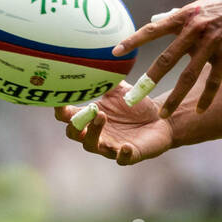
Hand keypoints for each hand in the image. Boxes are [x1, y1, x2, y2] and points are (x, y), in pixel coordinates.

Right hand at [55, 81, 174, 164]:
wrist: (161, 119)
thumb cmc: (136, 106)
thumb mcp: (120, 90)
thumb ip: (106, 79)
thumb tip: (93, 62)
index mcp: (90, 117)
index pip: (68, 116)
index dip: (61, 110)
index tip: (60, 100)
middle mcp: (96, 134)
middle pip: (74, 134)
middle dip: (75, 123)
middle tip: (85, 110)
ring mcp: (111, 146)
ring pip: (92, 145)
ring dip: (93, 133)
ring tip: (101, 117)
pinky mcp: (129, 155)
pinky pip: (122, 159)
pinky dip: (123, 155)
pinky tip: (126, 146)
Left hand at [114, 0, 221, 118]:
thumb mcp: (200, 6)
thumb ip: (177, 16)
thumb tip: (155, 21)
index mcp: (184, 16)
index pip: (152, 29)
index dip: (133, 40)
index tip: (114, 52)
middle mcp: (194, 29)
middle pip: (166, 59)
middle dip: (148, 81)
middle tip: (132, 99)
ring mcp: (211, 42)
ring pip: (188, 75)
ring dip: (175, 97)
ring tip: (163, 115)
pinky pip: (214, 80)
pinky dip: (206, 97)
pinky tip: (199, 111)